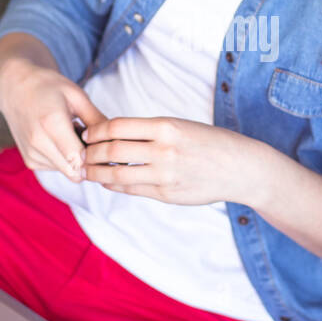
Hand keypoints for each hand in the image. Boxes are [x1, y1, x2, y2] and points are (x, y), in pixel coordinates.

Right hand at [0, 60, 107, 183]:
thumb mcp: (77, 96)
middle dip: (90, 161)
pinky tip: (62, 140)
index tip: (105, 146)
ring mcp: (32, 154)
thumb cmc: (49, 88)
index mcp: (51, 123)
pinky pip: (57, 169)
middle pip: (75, 172)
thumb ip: (97, 121)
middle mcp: (38, 142)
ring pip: (68, 172)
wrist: (16, 87)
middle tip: (93, 141)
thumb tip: (117, 143)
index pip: (80, 159)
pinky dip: (65, 159)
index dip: (97, 157)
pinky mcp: (29, 161)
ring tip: (74, 135)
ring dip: (76, 160)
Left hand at [78, 115, 255, 205]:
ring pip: (117, 175)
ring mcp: (165, 175)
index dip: (96, 131)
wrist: (240, 168)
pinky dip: (114, 185)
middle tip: (81, 153)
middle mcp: (164, 150)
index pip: (118, 126)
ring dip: (97, 173)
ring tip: (88, 170)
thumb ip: (150, 131)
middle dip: (90, 153)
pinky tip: (108, 181)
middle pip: (112, 151)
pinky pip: (132, 190)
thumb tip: (114, 136)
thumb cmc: (209, 143)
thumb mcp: (181, 126)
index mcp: (166, 127)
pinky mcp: (167, 194)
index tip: (88, 134)